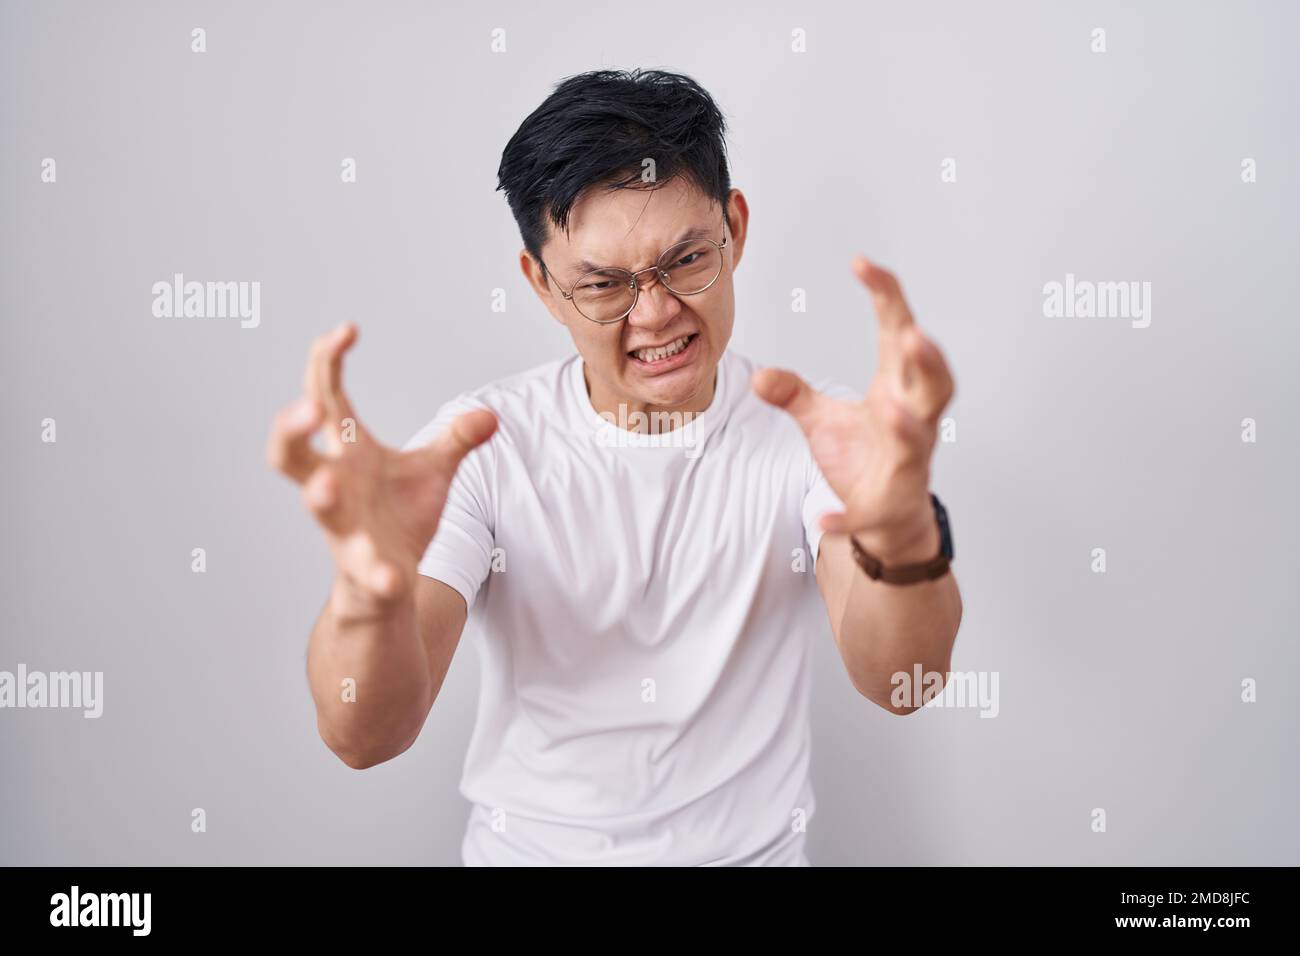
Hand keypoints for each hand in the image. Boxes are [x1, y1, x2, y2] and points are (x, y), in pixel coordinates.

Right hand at [266, 323, 497, 614]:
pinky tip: (392, 576)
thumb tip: (490, 414)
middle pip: (289, 454)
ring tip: (326, 485)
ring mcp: (343, 530)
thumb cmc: (400, 518)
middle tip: (310, 406)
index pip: (326, 398)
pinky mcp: (362, 572)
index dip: (326, 362)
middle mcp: (335, 486)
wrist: (388, 587)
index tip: (347, 329)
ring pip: (317, 510)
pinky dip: (377, 574)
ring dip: (319, 496)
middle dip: (291, 429)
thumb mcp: (432, 471)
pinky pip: (364, 573)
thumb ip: (456, 439)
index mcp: (349, 453)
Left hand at [752, 256, 953, 562]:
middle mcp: (911, 420)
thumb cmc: (865, 455)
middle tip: (913, 334)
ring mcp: (906, 462)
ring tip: (894, 410)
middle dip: (926, 362)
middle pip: (932, 385)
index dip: (887, 298)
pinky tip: (822, 521)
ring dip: (908, 426)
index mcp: (896, 389)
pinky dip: (848, 516)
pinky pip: (870, 510)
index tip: (862, 263)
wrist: (888, 518)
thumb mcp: (820, 419)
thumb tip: (760, 374)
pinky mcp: (888, 503)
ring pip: (916, 441)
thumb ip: (792, 393)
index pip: (898, 333)